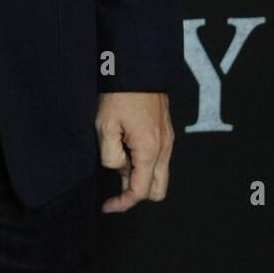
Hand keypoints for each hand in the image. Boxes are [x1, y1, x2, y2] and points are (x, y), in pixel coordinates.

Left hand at [94, 91, 172, 213]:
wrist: (138, 67)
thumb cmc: (120, 95)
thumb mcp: (105, 126)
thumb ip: (111, 156)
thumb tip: (119, 167)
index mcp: (150, 150)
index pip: (141, 192)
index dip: (123, 203)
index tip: (107, 205)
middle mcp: (164, 148)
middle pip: (157, 190)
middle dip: (136, 193)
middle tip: (115, 183)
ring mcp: (168, 140)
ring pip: (159, 174)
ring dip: (140, 176)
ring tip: (119, 158)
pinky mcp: (165, 131)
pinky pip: (159, 159)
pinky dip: (144, 163)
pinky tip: (127, 148)